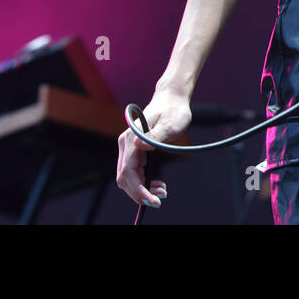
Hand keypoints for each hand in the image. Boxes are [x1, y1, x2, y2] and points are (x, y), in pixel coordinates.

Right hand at [115, 85, 192, 208]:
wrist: (171, 98)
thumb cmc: (174, 110)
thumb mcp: (171, 124)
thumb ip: (156, 136)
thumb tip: (140, 147)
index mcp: (132, 138)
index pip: (128, 171)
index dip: (138, 189)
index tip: (152, 199)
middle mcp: (126, 143)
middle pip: (124, 178)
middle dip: (139, 193)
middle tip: (159, 200)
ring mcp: (128, 146)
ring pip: (127, 176)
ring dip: (141, 189)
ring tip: (161, 192)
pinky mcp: (134, 148)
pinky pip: (133, 171)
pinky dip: (142, 182)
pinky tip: (156, 184)